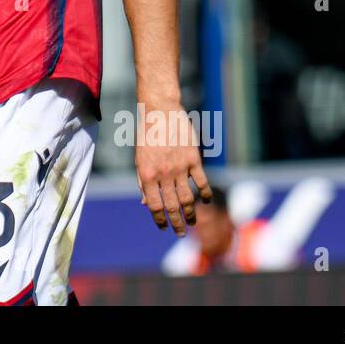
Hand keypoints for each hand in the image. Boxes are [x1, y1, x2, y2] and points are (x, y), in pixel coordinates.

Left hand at [134, 104, 211, 236]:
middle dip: (176, 223)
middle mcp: (163, 174)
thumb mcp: (139, 158)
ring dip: (191, 213)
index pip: (154, 205)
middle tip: (180, 232)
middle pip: (172, 206)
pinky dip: (205, 194)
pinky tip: (206, 201)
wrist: (160, 111)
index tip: (164, 227)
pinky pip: (202, 182)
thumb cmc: (146, 135)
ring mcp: (180, 167)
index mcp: (146, 175)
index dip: (160, 219)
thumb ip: (142, 182)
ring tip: (192, 221)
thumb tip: (146, 203)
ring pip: (188, 198)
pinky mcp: (193, 159)